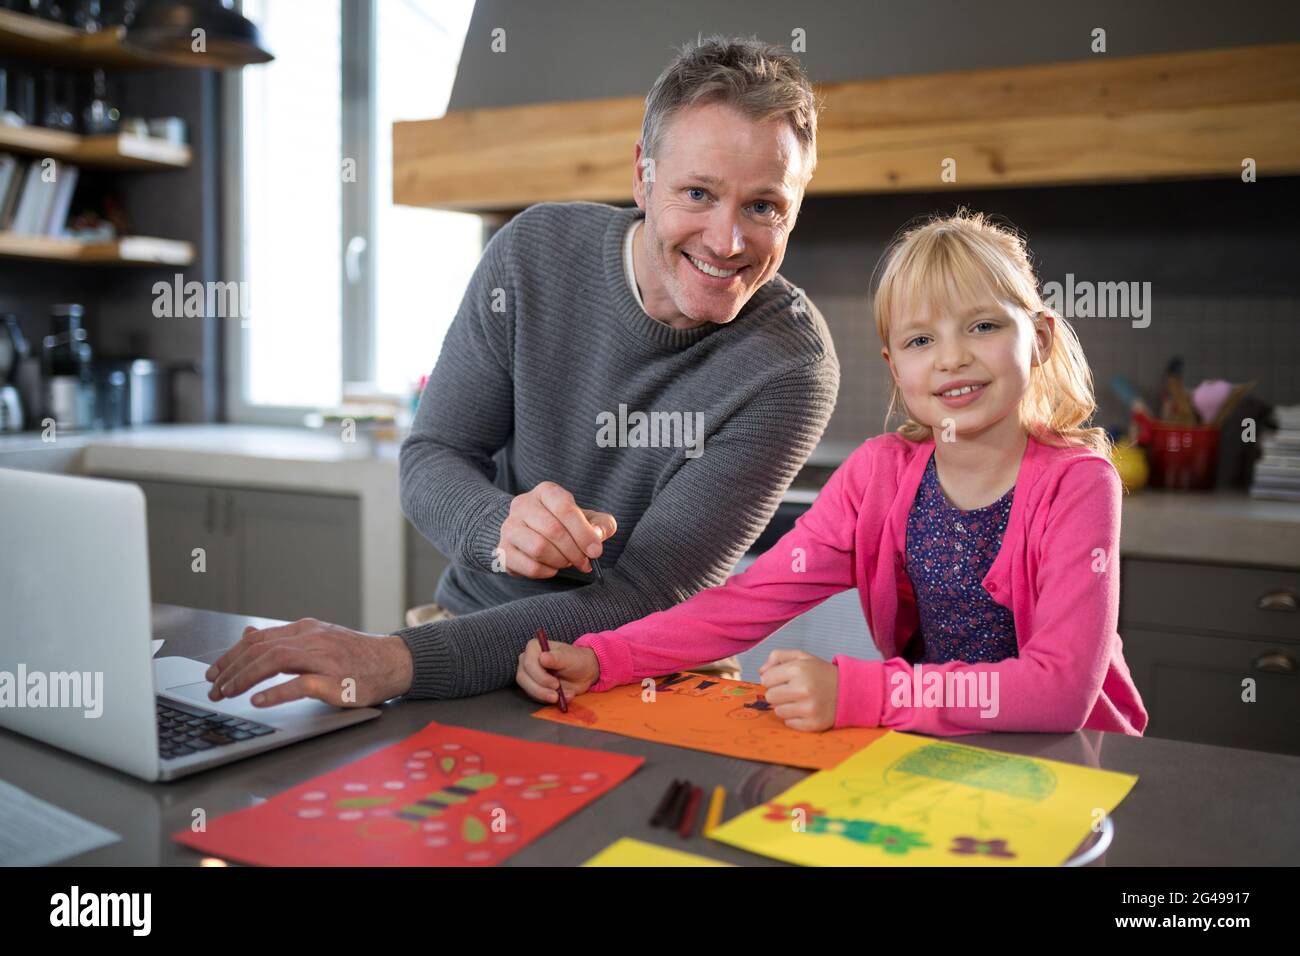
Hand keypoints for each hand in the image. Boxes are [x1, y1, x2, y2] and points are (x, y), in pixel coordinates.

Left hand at [204, 618, 414, 708]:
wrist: (395, 662)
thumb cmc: (357, 655)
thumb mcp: (318, 640)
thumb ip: (284, 640)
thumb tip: (247, 635)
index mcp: (307, 630)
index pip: (258, 638)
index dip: (230, 655)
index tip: (214, 672)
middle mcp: (313, 640)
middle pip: (261, 649)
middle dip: (231, 669)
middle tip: (213, 688)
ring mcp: (325, 659)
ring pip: (275, 660)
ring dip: (245, 678)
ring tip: (227, 693)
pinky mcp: (336, 681)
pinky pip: (301, 684)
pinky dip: (276, 692)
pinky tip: (258, 700)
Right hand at [495, 481, 616, 578]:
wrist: (532, 534)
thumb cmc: (566, 525)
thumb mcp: (589, 519)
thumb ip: (602, 525)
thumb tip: (597, 535)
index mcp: (546, 491)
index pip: (564, 507)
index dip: (583, 532)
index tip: (596, 551)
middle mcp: (523, 504)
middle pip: (552, 530)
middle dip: (574, 551)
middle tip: (584, 562)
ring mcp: (509, 527)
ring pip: (538, 548)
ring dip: (560, 561)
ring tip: (567, 562)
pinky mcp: (502, 550)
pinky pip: (528, 566)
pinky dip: (547, 572)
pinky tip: (552, 568)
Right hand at [516, 637, 599, 703]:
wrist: (583, 673)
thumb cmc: (576, 660)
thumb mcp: (569, 658)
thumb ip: (556, 658)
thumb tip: (542, 658)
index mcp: (534, 647)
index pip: (528, 663)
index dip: (540, 676)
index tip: (555, 684)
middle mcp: (527, 660)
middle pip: (524, 678)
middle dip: (540, 689)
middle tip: (556, 695)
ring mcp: (528, 674)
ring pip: (527, 689)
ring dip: (543, 696)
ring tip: (559, 697)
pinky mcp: (532, 687)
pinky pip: (534, 696)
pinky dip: (547, 700)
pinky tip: (560, 698)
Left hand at [758, 649, 837, 731]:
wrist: (849, 690)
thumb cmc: (820, 673)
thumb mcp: (801, 657)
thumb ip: (777, 657)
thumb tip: (760, 672)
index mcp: (798, 669)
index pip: (765, 679)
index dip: (773, 679)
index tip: (784, 679)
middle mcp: (803, 689)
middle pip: (769, 696)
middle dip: (777, 693)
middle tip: (791, 690)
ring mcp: (808, 708)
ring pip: (778, 711)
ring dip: (785, 706)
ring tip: (799, 700)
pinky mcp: (813, 724)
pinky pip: (789, 723)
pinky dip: (794, 718)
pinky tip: (805, 710)